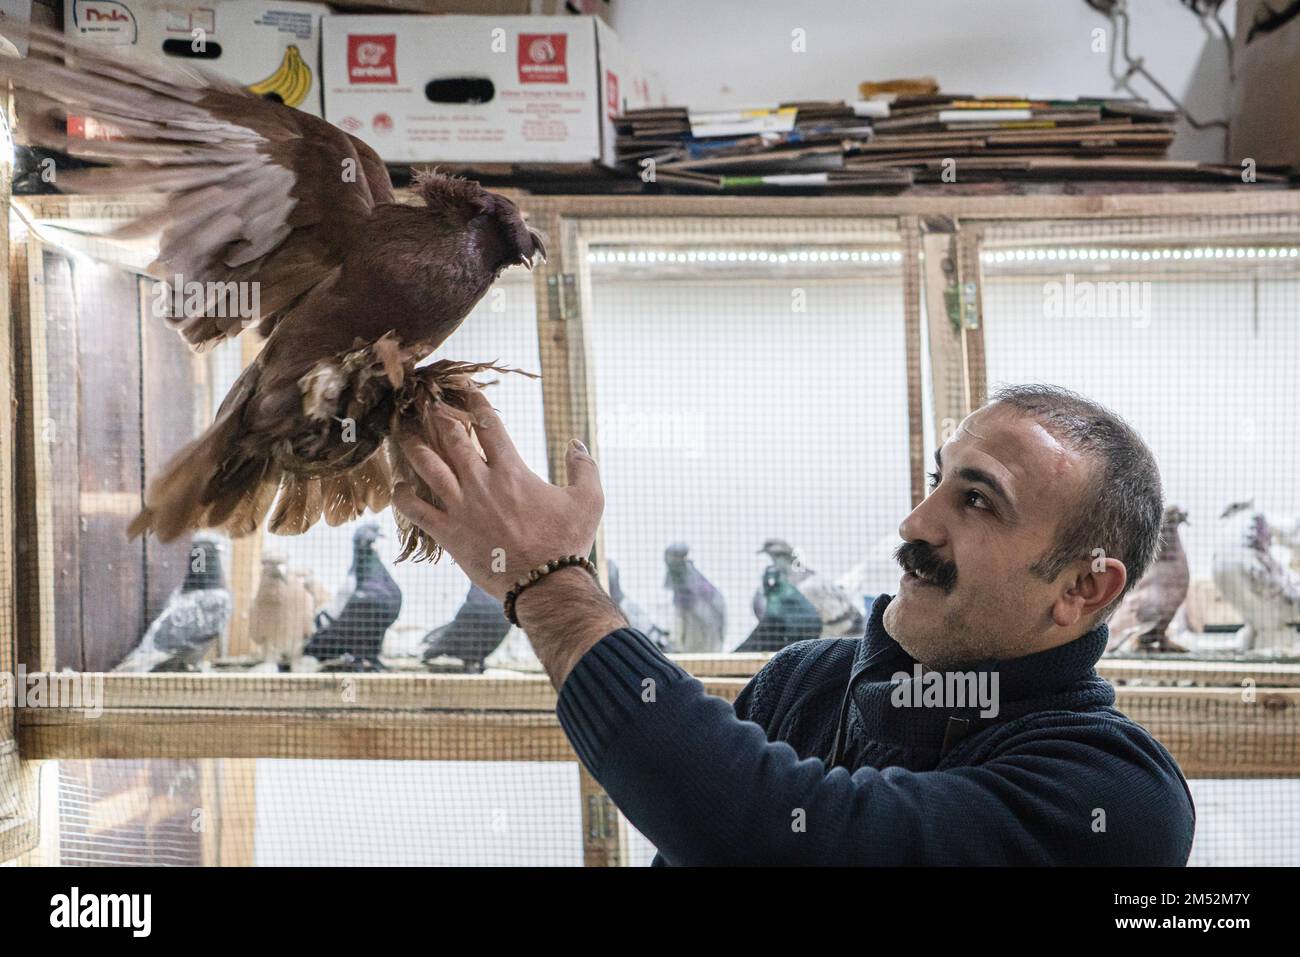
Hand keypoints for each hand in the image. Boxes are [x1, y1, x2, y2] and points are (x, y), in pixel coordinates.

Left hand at [394, 389, 602, 599]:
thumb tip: (576, 443)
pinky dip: (403, 496)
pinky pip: (416, 510)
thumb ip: (584, 467)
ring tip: (404, 433)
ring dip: (414, 446)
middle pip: (451, 437)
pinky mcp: (448, 534)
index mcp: (511, 470)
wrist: (545, 585)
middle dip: (437, 414)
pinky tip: (399, 487)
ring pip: (427, 466)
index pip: (487, 424)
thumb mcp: (589, 500)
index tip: (464, 388)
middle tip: (426, 401)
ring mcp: (461, 508)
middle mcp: (481, 483)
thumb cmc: (567, 542)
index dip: (474, 401)